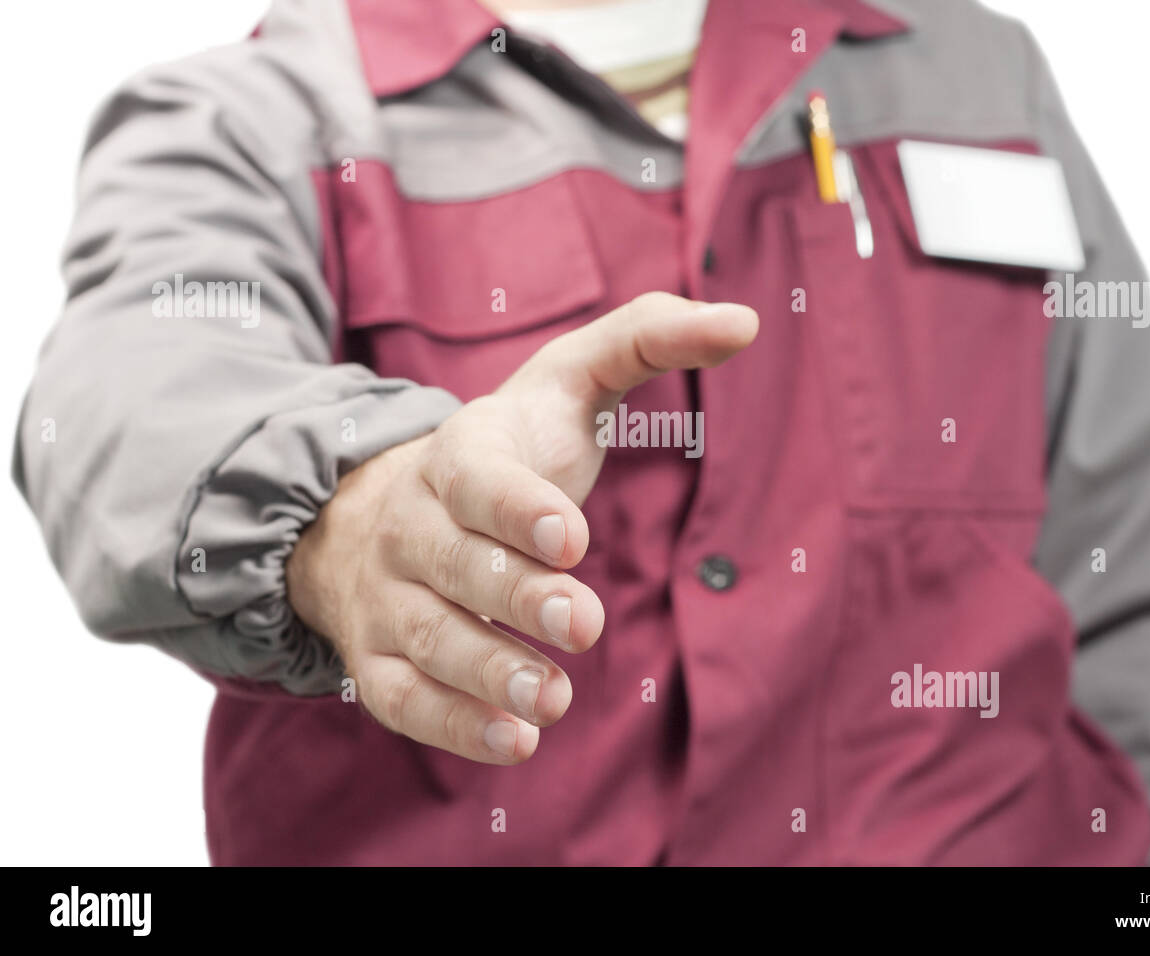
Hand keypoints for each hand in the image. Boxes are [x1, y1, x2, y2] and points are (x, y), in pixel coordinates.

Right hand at [286, 293, 758, 762]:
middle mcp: (410, 526)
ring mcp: (388, 596)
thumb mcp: (565, 383)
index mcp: (458, 455)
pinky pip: (403, 697)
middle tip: (583, 622)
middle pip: (455, 564)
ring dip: (488, 671)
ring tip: (553, 700)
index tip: (572, 537)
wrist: (376, 509)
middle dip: (517, 596)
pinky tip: (515, 742)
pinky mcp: (380, 658)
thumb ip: (645, 339)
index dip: (519, 508)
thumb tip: (746, 320)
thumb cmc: (504, 450)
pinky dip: (451, 724)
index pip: (478, 480)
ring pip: (428, 637)